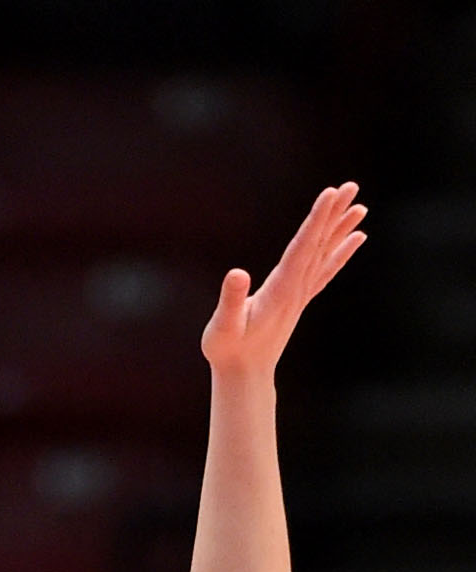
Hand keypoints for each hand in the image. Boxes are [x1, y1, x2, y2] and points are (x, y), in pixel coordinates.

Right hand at [201, 182, 365, 377]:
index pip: (302, 247)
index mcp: (280, 289)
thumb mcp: (223, 327)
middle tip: (350, 186)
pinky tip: (355, 238)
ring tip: (359, 206)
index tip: (329, 194)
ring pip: (325, 254)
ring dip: (341, 228)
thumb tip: (237, 273)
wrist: (245, 375)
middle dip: (334, 214)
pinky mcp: (298, 299)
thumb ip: (230, 301)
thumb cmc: (228, 350)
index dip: (316, 219)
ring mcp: (300, 294)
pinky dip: (342, 252)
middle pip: (319, 244)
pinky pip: (326, 270)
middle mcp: (297, 288)